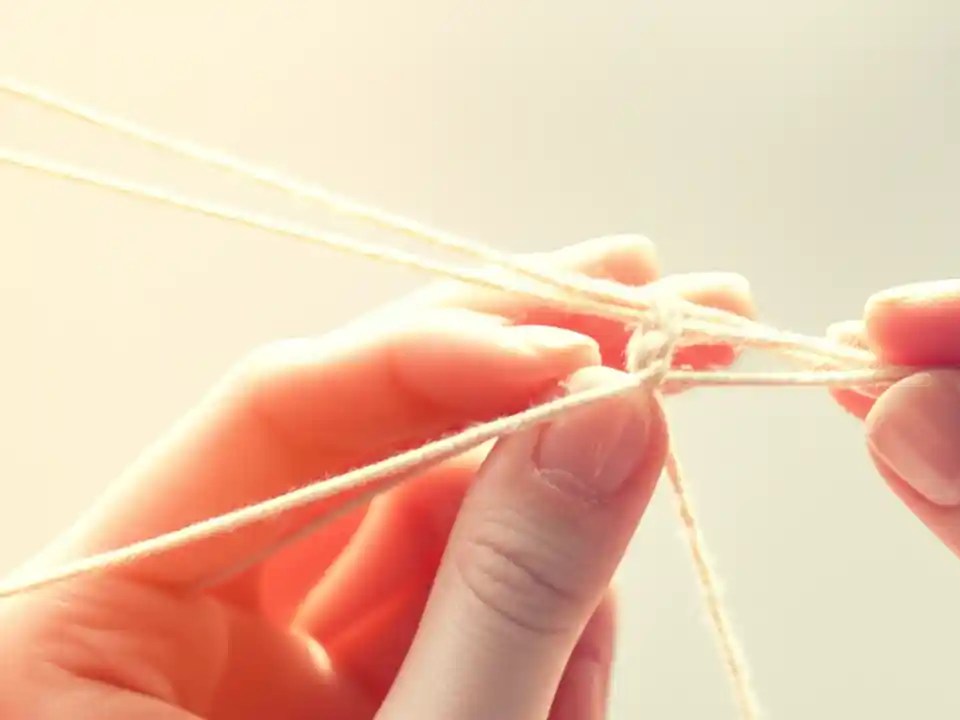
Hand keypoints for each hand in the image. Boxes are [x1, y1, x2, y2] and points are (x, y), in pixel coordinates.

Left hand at [0, 236, 752, 719]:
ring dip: (549, 559)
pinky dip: (541, 638)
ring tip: (574, 680)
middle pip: (369, 447)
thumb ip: (508, 603)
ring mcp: (260, 673)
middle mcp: (165, 630)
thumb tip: (612, 413)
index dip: (448, 357)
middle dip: (531, 376)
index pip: (280, 418)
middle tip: (669, 313)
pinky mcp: (342, 710)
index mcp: (80, 636)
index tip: (594, 342)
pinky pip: (460, 619)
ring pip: (437, 534)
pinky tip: (561, 693)